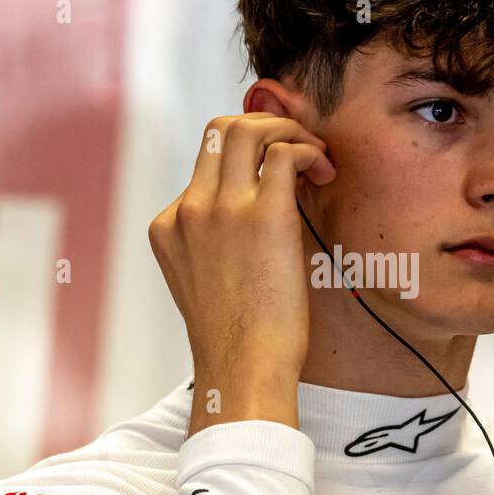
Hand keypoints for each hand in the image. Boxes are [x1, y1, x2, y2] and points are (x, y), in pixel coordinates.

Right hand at [148, 113, 335, 433]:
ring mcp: (221, 209)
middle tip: (298, 147)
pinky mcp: (262, 215)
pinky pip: (284, 152)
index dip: (247, 156)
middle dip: (265, 125)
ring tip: (316, 155)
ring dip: (288, 129)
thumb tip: (255, 219)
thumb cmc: (238, 338)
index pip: (204, 162)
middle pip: (220, 129)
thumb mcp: (205, 282)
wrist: (244, 369)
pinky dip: (309, 150)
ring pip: (248, 128)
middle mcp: (189, 210)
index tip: (277, 172)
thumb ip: (214, 243)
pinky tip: (324, 172)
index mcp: (169, 226)